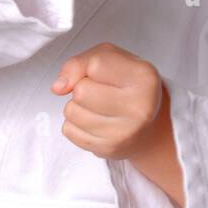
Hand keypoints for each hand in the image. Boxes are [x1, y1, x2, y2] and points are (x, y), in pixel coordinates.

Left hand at [52, 42, 163, 159]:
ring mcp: (125, 132)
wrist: (148, 124)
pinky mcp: (109, 149)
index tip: (102, 73)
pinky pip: (69, 131)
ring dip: (76, 106)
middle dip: (81, 88)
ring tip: (96, 106)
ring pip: (71, 112)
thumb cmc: (127, 86)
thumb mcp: (110, 58)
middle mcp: (139, 107)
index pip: (96, 65)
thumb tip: (58, 87)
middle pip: (81, 92)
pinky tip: (94, 121)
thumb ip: (80, 63)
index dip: (90, 67)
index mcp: (143, 78)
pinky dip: (75, 124)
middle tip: (98, 91)